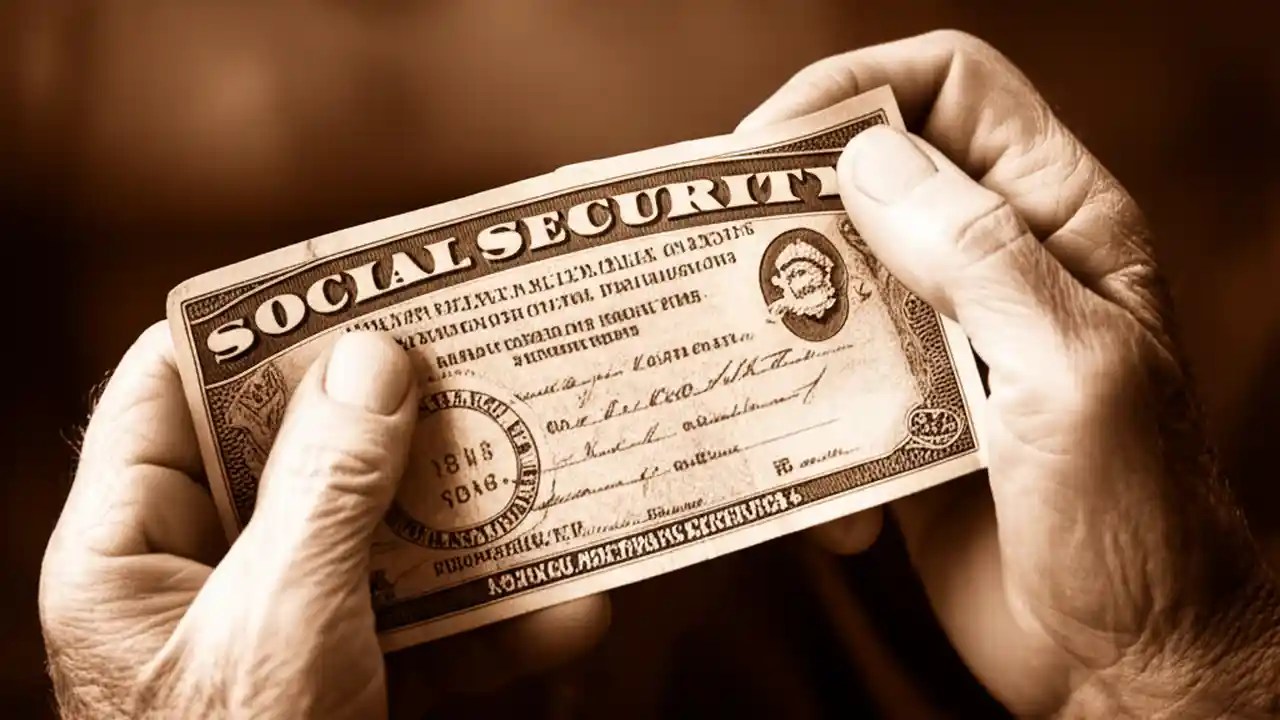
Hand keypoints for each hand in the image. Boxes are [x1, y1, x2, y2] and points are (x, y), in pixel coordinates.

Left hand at [39, 327, 607, 718]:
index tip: (348, 279)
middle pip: (297, 457)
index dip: (252, 326)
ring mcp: (283, 633)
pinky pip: (424, 629)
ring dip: (476, 526)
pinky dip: (496, 625)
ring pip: (381, 541)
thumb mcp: (281, 620)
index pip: (166, 392)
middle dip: (398, 422)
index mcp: (128, 551)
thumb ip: (328, 488)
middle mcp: (199, 579)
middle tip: (480, 357)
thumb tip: (369, 360)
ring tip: (556, 484)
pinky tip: (569, 617)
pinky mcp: (351, 684)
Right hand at [742, 31, 1279, 716]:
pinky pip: (824, 383)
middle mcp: (993, 267)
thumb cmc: (1139, 519)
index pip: (953, 90)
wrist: (1129, 660)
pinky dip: (804, 429)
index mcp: (1056, 222)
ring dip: (782, 325)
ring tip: (752, 373)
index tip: (767, 150)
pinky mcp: (901, 418)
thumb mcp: (1071, 372)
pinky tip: (838, 506)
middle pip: (870, 177)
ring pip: (833, 280)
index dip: (856, 91)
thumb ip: (977, 257)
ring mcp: (942, 343)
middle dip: (788, 206)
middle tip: (718, 253)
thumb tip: (865, 158)